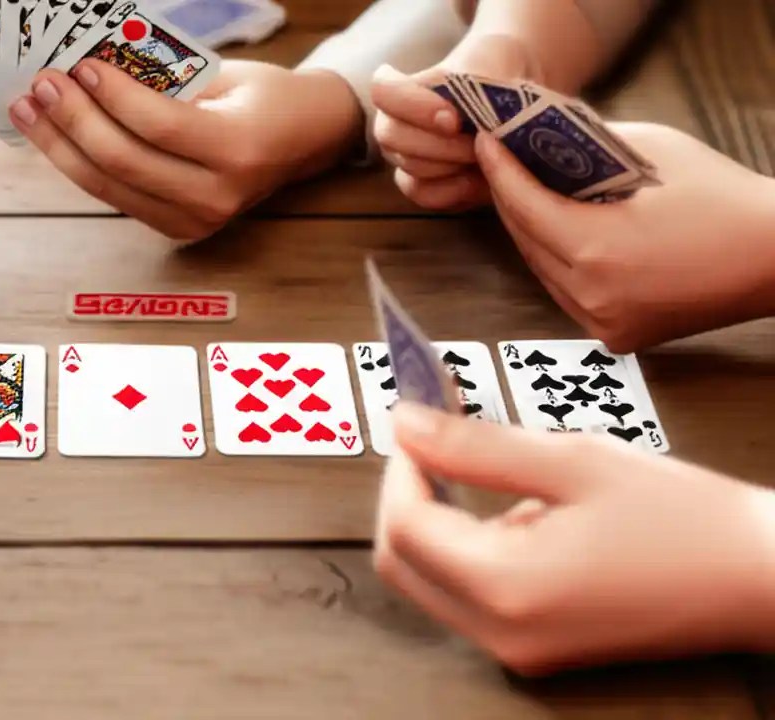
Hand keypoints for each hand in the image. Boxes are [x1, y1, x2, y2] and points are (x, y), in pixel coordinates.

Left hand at [9, 59, 360, 241]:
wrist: (303, 142)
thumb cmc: (263, 98)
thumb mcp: (226, 77)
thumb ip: (165, 80)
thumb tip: (91, 67)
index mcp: (239, 150)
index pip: (160, 127)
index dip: (114, 97)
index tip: (81, 66)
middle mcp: (217, 196)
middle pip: (125, 161)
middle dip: (74, 120)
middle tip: (43, 85)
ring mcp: (196, 221)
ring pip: (109, 186)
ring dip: (61, 146)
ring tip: (31, 110)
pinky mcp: (177, 230)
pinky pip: (115, 196)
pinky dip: (78, 165)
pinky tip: (53, 137)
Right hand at [371, 33, 538, 209]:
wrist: (508, 114)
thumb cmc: (496, 79)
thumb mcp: (495, 58)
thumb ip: (482, 65)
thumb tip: (465, 107)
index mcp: (399, 88)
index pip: (382, 91)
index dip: (413, 106)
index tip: (453, 118)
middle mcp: (392, 123)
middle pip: (391, 136)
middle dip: (440, 143)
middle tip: (478, 141)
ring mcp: (401, 158)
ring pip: (410, 166)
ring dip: (451, 163)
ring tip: (484, 152)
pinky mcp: (419, 186)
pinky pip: (423, 193)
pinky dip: (453, 189)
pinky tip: (477, 177)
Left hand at [374, 403, 774, 675]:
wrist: (762, 580)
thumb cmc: (686, 522)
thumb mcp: (573, 461)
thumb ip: (475, 446)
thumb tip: (407, 425)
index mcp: (505, 589)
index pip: (404, 527)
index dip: (401, 468)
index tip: (417, 423)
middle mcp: (502, 634)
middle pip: (403, 561)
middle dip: (410, 496)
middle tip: (438, 442)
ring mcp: (520, 649)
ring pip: (433, 579)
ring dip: (444, 522)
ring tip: (511, 477)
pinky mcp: (538, 648)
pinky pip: (474, 596)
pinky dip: (476, 549)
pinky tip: (534, 514)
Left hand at [476, 122, 774, 351]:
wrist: (774, 258)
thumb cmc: (723, 198)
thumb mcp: (651, 152)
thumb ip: (588, 147)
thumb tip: (541, 135)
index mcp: (596, 250)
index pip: (523, 206)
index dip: (500, 171)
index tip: (485, 143)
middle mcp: (591, 294)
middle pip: (525, 240)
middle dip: (509, 198)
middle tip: (500, 161)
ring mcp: (602, 323)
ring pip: (541, 271)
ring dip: (529, 232)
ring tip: (524, 192)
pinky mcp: (615, 337)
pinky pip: (567, 294)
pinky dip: (557, 263)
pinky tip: (556, 232)